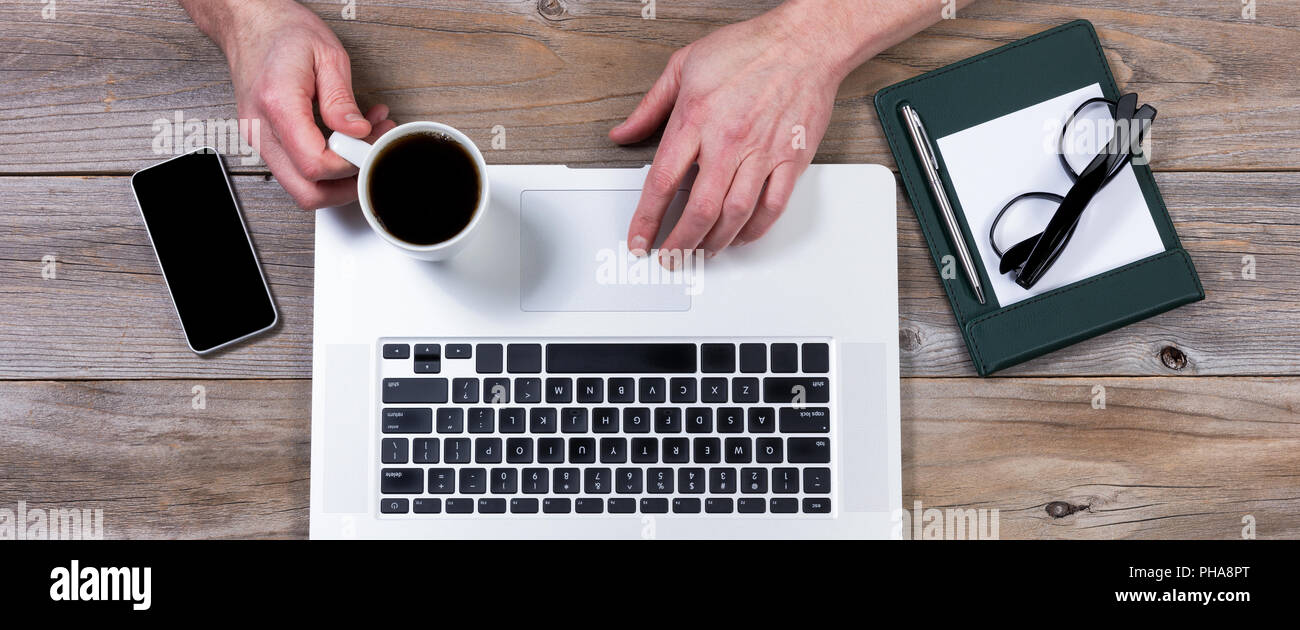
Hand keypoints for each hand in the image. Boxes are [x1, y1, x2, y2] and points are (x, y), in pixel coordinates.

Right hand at [219, 0, 395, 208]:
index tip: (370, 146)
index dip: (349, 164)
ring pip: (300, 188)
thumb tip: (358, 132)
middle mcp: (262, 130)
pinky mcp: (265, 142)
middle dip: (346, 186)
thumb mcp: (326, 54)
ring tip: (364, 145)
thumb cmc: (282, 32)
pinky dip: (325, 166)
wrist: (249, 24)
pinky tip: (345, 142)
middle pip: (305, 191)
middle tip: (371, 160)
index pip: (315, 163)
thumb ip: (342, 99)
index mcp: (278, 104)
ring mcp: (260, 140)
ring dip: (338, 178)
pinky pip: (297, 170)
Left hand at [610, 5, 850, 265]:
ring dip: (715, 242)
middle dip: (680, 242)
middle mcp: (729, 139)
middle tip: (670, 257)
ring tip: (701, 253)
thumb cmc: (750, 49)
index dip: (647, 219)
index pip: (662, 181)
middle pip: (699, 209)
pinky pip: (772, 206)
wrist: (806, 41)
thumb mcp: (683, 66)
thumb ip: (649, 106)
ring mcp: (762, 152)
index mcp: (696, 118)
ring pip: (735, 214)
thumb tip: (623, 134)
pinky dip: (755, 230)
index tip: (639, 240)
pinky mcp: (791, 159)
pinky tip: (740, 236)